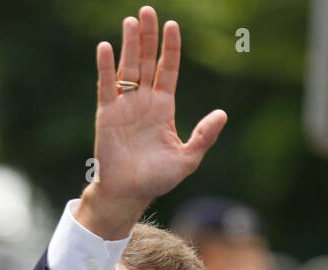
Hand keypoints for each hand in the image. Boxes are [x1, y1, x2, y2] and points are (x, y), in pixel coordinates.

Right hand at [75, 5, 226, 238]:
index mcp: (163, 108)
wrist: (129, 194)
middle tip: (147, 11)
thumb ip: (204, 136)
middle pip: (145, 61)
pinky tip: (106, 48)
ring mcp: (124, 106)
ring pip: (126, 68)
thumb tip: (222, 114)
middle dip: (147, 36)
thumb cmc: (157, 179)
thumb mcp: (188, 159)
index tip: (172, 26)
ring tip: (130, 21)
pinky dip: (105, 67)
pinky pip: (106, 86)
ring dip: (128, 44)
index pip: (167, 69)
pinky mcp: (106, 114)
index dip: (170, 48)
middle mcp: (143, 101)